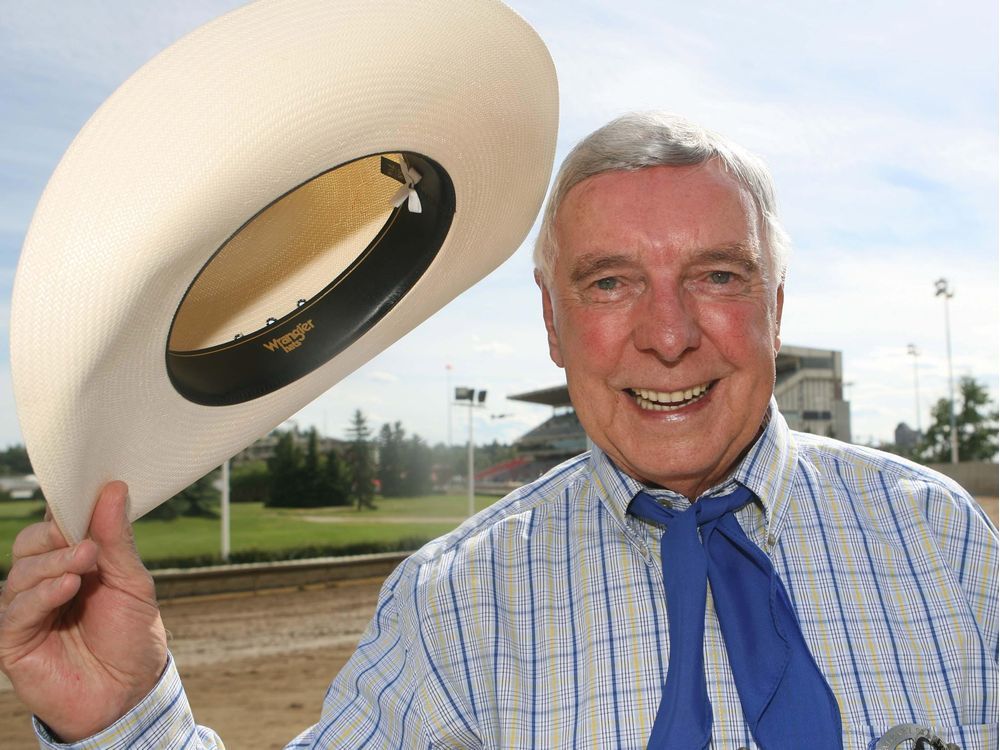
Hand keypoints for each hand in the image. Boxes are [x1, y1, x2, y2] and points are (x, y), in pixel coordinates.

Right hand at [0, 481, 167, 740]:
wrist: (129, 694)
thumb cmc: (131, 637)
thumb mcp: (133, 582)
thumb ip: (117, 539)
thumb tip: (114, 489)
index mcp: (74, 562)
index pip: (56, 524)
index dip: (66, 507)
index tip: (84, 490)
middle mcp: (46, 582)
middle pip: (31, 543)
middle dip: (56, 536)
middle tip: (88, 543)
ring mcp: (29, 609)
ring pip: (22, 572)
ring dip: (54, 563)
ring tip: (85, 565)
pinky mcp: (15, 640)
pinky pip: (17, 609)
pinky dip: (41, 595)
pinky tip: (66, 589)